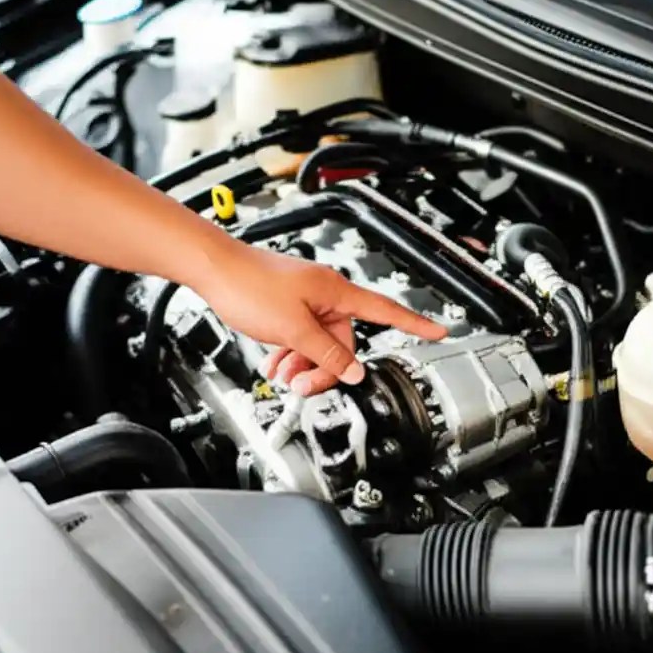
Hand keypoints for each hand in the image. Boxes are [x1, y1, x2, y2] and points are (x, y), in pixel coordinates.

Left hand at [196, 241, 446, 395]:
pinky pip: (299, 335)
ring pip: (318, 342)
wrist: (213, 268)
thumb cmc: (249, 285)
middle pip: (343, 341)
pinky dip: (290, 353)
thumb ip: (326, 353)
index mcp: (336, 293)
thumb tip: (354, 371)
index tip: (438, 330)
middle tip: (302, 384)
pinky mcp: (286, 304)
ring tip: (282, 376)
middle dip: (324, 367)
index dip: (415, 323)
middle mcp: (325, 293)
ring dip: (303, 363)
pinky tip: (274, 364)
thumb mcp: (293, 330)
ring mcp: (305, 298)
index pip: (386, 311)